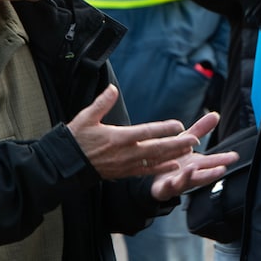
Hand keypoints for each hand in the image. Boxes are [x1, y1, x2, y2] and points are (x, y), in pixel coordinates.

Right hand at [68, 84, 199, 179]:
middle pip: (156, 148)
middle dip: (177, 144)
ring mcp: (126, 164)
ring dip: (173, 155)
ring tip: (189, 149)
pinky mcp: (124, 172)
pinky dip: (161, 168)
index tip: (179, 125)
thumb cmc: (76, 138)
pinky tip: (174, 165)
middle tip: (194, 139)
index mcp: (118, 137)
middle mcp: (125, 152)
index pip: (146, 132)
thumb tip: (113, 89)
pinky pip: (146, 171)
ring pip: (155, 160)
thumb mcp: (86, 117)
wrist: (66, 164)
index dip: (164, 129)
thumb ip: (102, 103)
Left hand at [150, 111, 240, 200]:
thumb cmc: (171, 158)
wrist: (152, 173)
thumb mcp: (185, 141)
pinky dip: (168, 185)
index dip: (223, 159)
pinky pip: (164, 189)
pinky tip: (170, 180)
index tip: (234, 156)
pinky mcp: (161, 190)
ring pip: (184, 183)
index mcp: (195, 164)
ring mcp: (175, 184)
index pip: (212, 162)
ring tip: (192, 169)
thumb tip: (216, 115)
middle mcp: (188, 176)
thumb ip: (200, 130)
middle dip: (211, 173)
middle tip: (221, 170)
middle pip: (202, 175)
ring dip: (189, 177)